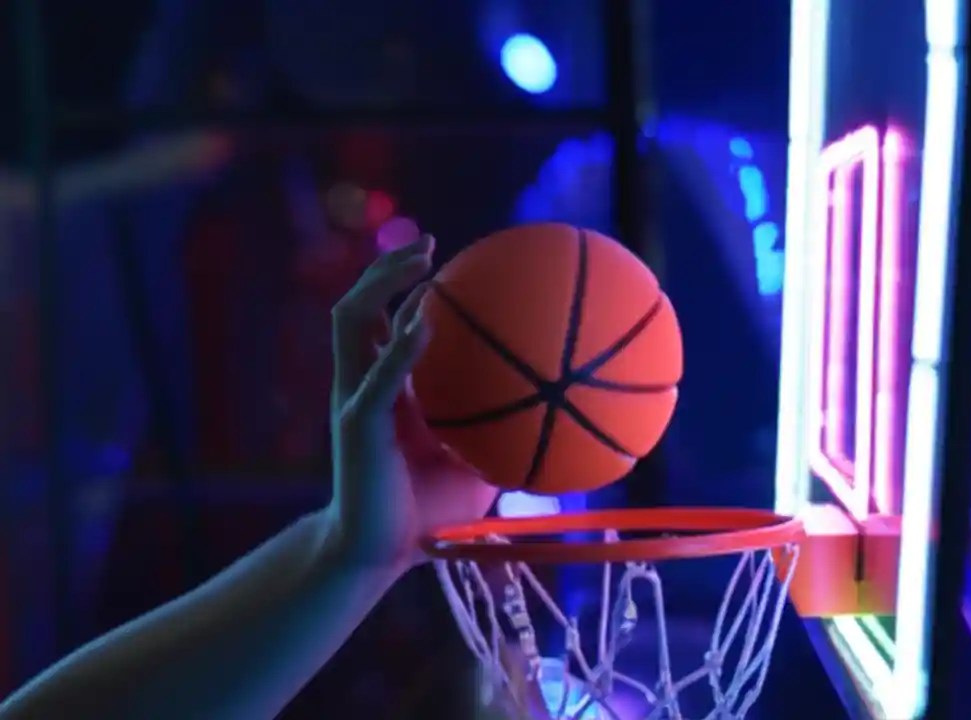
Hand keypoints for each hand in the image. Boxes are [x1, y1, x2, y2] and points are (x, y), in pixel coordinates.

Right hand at [328, 233, 497, 573]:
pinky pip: (377, 374)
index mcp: (387, 388)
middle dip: (388, 268)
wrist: (380, 553)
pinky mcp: (356, 421)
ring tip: (420, 258)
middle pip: (360, 306)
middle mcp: (363, 382)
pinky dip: (401, 345)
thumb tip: (572, 416)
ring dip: (382, 282)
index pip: (390, 323)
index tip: (455, 264)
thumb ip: (509, 432)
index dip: (412, 289)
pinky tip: (427, 323)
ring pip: (351, 320)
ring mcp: (354, 396)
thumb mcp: (481, 462)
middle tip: (429, 243)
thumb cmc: (431, 511)